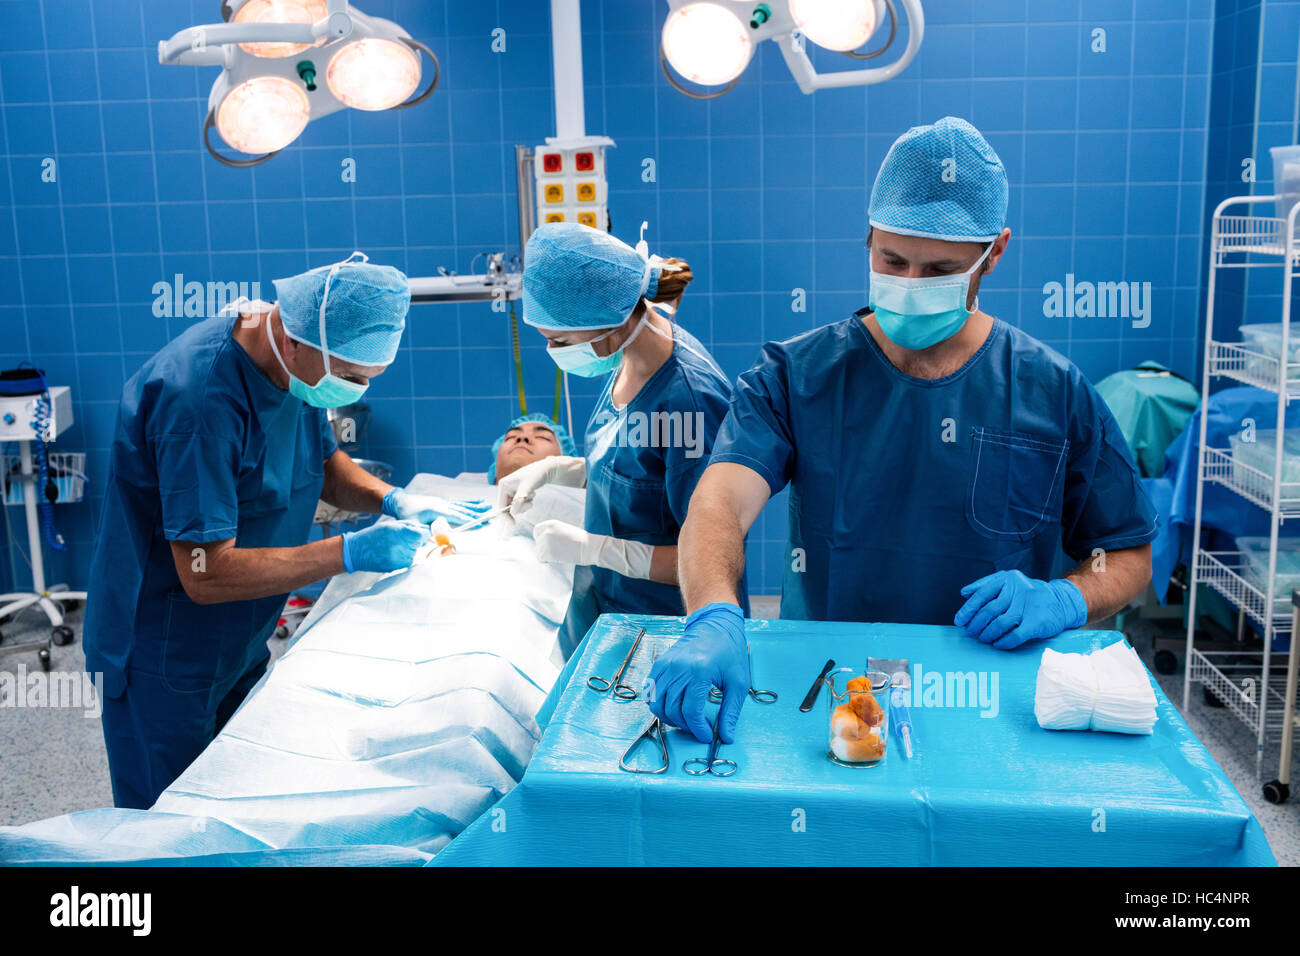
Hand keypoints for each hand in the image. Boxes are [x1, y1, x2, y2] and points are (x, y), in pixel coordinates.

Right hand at [341, 521, 429, 572]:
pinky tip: (390, 554)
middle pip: (419, 544)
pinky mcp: (396, 567)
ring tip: (392, 547)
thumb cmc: (375, 534)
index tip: (417, 533)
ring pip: (414, 553)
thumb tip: (426, 530)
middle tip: (399, 540)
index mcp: (401, 532)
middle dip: (413, 541)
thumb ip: (410, 526)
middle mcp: (402, 546)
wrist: (356, 551)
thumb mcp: (392, 525)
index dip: (422, 533)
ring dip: (408, 550)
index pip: (424, 534)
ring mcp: (399, 559)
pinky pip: (407, 561)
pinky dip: (402, 558)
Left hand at [383, 488, 488, 524]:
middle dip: (477, 514)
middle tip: (489, 517)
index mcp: (437, 509)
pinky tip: (477, 503)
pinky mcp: (444, 502)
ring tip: (488, 507)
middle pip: (463, 510)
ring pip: (463, 505)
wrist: (400, 501)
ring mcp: (444, 502)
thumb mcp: (414, 525)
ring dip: (476, 507)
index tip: (479, 523)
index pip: (456, 516)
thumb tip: (435, 543)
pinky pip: (459, 503)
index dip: (468, 520)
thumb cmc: (406, 514)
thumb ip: (425, 534)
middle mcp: (443, 504)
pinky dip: (469, 503)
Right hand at [496, 455, 585, 518]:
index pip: (501, 505)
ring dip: (524, 504)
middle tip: (530, 503)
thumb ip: (519, 500)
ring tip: (532, 494)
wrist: (546, 469)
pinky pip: (520, 503)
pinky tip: (532, 493)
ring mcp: (511, 490)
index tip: (513, 523)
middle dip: (520, 507)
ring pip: (515, 506)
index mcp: (503, 485)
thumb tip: (513, 512)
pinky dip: (527, 501)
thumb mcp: (527, 487)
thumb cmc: (536, 475)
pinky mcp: (518, 492)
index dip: (506, 515)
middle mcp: (505, 488)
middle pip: (508, 506)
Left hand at [532, 520, 652, 578]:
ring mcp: (545, 542)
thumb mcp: (565, 530)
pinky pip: (541, 559)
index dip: (541, 538)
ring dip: (546, 555)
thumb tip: (546, 541)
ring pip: (538, 551)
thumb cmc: (581, 540)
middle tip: (554, 552)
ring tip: (559, 555)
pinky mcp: (548, 552)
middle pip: (537, 542)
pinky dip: (547, 561)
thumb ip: (554, 533)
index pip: (536, 531)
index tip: (547, 544)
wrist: (590, 547)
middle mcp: (546, 531)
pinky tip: (557, 559)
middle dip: (543, 548)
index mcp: (551, 523)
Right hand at [645, 602, 747, 743]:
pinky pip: (650, 690)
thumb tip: (726, 737)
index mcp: (700, 672)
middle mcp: (679, 668)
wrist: (716, 625)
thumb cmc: (730, 653)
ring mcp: (666, 664)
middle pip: (673, 709)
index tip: (707, 735)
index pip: (691, 711)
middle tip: (698, 727)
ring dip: (670, 717)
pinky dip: (657, 703)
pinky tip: (672, 706)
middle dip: (686, 726)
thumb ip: (730, 712)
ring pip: (657, 703)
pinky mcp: (660, 663)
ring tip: (685, 719)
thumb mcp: (738, 683)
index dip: (698, 729)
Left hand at [954, 570, 1087, 649]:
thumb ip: (986, 585)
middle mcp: (1018, 591)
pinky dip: (1003, 642)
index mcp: (1008, 580)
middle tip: (969, 631)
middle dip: (975, 624)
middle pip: (989, 610)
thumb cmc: (1028, 594)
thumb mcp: (1008, 582)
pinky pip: (1014, 636)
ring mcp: (1028, 607)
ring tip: (983, 638)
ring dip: (987, 634)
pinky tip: (997, 644)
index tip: (959, 620)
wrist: (1060, 602)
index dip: (968, 609)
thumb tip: (964, 593)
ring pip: (999, 624)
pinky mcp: (1036, 623)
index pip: (982, 595)